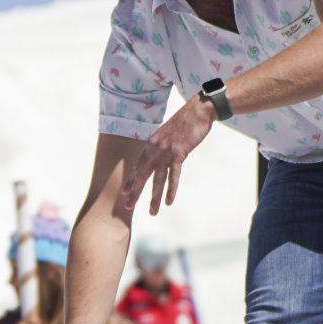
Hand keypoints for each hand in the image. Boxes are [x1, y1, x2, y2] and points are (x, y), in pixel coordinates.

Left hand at [124, 98, 214, 216]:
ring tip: (152, 212)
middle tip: (127, 207)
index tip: (124, 192)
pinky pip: (174, 175)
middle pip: (143, 175)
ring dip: (154, 197)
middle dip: (135, 192)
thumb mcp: (168, 134)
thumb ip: (162, 146)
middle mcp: (155, 149)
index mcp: (151, 144)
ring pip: (158, 179)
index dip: (132, 179)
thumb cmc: (185, 122)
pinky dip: (171, 189)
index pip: (139, 165)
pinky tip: (168, 201)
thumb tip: (161, 157)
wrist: (198, 111)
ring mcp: (166, 151)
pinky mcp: (179, 153)